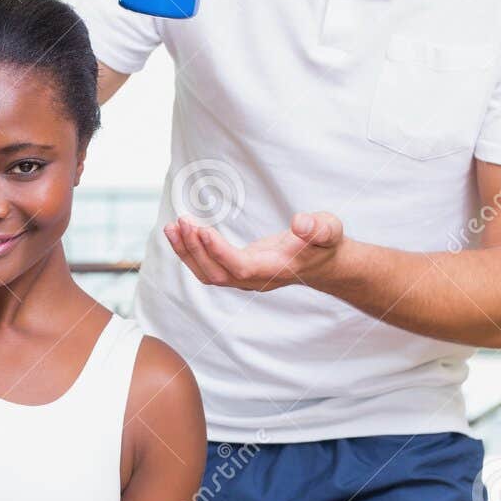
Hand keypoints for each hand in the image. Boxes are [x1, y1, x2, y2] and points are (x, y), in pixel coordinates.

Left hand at [164, 210, 344, 290]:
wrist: (323, 263)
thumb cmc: (325, 244)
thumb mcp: (329, 229)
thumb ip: (319, 227)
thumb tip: (302, 223)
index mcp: (274, 270)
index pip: (240, 266)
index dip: (219, 251)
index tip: (201, 230)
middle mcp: (254, 279)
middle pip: (216, 274)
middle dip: (195, 250)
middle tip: (182, 222)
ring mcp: (244, 278)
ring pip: (207, 274)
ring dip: (187, 252)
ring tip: (172, 227)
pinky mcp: (237, 271)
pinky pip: (207, 267)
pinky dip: (191, 252)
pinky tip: (180, 233)